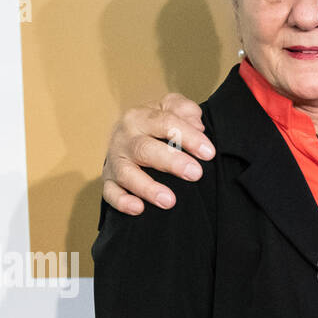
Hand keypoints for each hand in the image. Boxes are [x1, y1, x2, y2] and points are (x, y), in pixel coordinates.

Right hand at [101, 93, 215, 214]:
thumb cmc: (158, 123)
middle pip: (145, 149)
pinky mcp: (108, 179)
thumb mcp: (171, 108)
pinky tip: (138, 209)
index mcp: (141, 117)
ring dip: (147, 188)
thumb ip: (186, 110)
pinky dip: (122, 201)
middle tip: (195, 173)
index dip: (189, 137)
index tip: (209, 153)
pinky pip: (110, 192)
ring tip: (169, 200)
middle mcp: (125, 137)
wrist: (128, 134)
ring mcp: (114, 160)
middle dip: (171, 162)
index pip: (165, 123)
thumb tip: (197, 126)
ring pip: (126, 173)